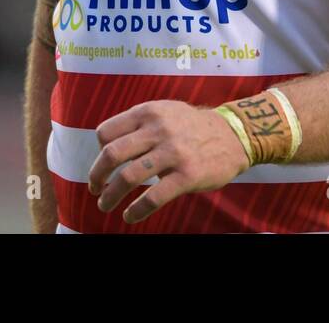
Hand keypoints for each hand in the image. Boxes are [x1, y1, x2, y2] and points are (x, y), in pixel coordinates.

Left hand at [87, 99, 251, 223]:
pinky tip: (130, 216)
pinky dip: (136, 210)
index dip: (99, 151)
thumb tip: (106, 144)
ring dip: (110, 195)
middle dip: (97, 175)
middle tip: (95, 187)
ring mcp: (173, 153)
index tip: (104, 163)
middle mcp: (159, 130)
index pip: (106, 132)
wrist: (233, 135)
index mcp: (149, 112)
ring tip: (105, 204)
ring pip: (129, 177)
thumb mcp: (165, 111)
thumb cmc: (192, 126)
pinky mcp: (187, 175)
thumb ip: (139, 123)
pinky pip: (154, 197)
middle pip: (112, 154)